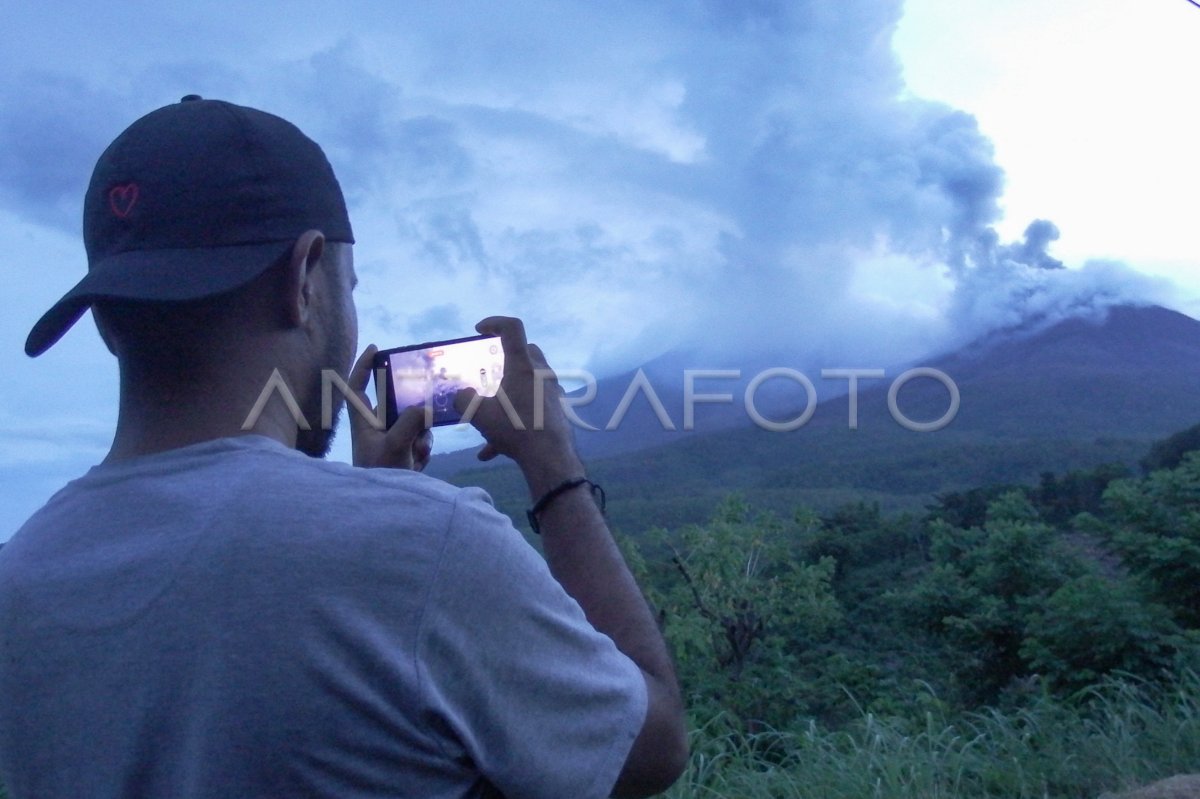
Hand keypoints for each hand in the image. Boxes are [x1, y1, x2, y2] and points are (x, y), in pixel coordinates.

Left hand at [347, 344, 432, 470]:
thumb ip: (411, 421)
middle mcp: (375, 430)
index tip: (376, 348)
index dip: (363, 366)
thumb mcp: (395, 446)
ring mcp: (389, 443)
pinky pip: (419, 441)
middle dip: (412, 408)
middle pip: (395, 403)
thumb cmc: (380, 476)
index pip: (356, 388)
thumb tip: (427, 408)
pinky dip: (422, 450)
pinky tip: (419, 464)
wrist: (385, 511)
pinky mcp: (401, 456)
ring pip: (412, 423)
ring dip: (421, 435)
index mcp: (363, 423)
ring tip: (419, 452)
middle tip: (426, 403)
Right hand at [455, 317, 582, 493]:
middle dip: (506, 357)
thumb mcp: (480, 415)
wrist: (550, 458)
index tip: (480, 330)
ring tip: (489, 420)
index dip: (494, 323)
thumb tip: (462, 395)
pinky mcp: (558, 409)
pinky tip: (496, 448)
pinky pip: (533, 407)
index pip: (512, 329)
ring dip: (510, 393)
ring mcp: (553, 391)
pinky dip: (516, 418)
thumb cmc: (516, 429)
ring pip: (529, 381)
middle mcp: (541, 373)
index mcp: (523, 366)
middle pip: (525, 352)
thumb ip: (464, 400)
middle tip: (489, 371)